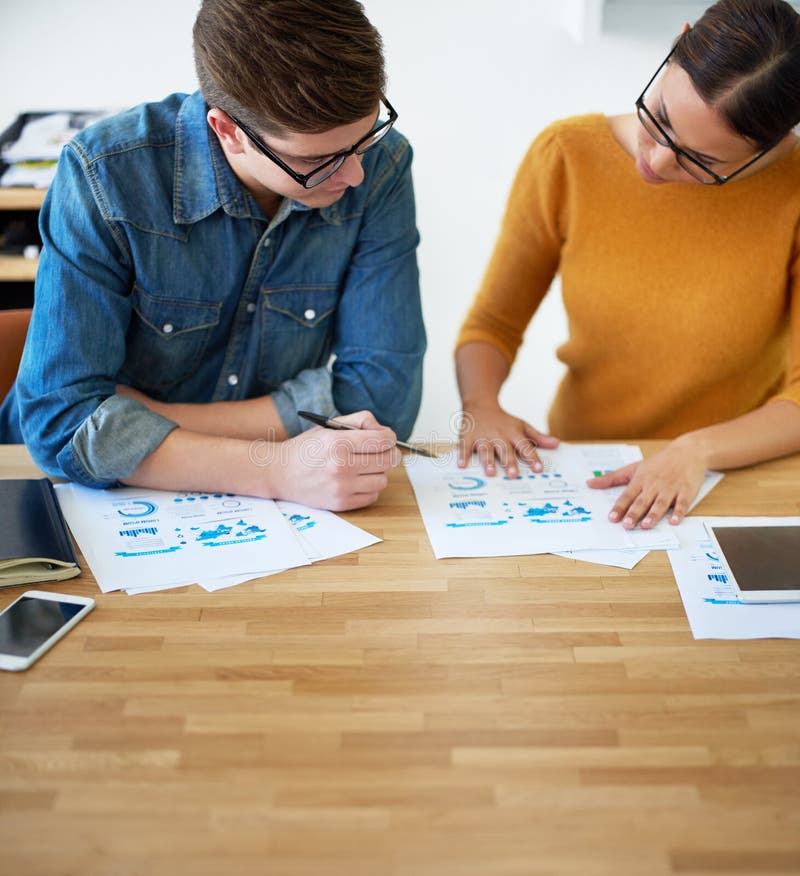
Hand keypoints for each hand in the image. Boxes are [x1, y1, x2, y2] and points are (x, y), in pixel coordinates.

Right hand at [262, 410, 400, 510]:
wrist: (280, 473)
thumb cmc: (307, 448)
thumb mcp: (330, 426)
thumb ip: (361, 421)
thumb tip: (386, 432)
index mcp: (338, 443)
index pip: (383, 441)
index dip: (390, 437)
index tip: (386, 438)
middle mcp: (341, 466)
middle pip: (388, 461)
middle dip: (388, 453)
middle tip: (380, 451)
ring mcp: (341, 488)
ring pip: (383, 480)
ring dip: (378, 472)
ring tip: (364, 467)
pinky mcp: (341, 503)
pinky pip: (372, 496)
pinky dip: (369, 488)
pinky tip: (357, 480)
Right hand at [457, 400, 558, 477]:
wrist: (480, 404)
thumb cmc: (504, 421)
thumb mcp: (522, 426)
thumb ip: (538, 437)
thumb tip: (557, 444)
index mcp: (513, 434)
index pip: (525, 446)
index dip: (532, 458)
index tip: (539, 469)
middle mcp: (498, 436)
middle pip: (505, 450)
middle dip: (509, 462)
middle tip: (514, 475)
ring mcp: (482, 436)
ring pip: (486, 450)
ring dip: (488, 461)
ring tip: (491, 473)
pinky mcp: (468, 437)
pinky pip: (464, 447)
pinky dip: (463, 456)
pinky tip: (462, 465)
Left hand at [587, 436, 707, 528]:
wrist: (688, 451)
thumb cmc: (659, 462)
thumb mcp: (634, 467)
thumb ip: (612, 478)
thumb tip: (589, 483)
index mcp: (641, 479)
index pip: (627, 495)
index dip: (619, 507)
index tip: (612, 518)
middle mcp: (654, 485)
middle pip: (642, 501)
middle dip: (634, 513)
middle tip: (626, 525)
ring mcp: (671, 488)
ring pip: (660, 503)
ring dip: (653, 515)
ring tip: (646, 525)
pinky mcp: (686, 491)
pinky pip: (682, 504)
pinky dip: (678, 512)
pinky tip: (674, 521)